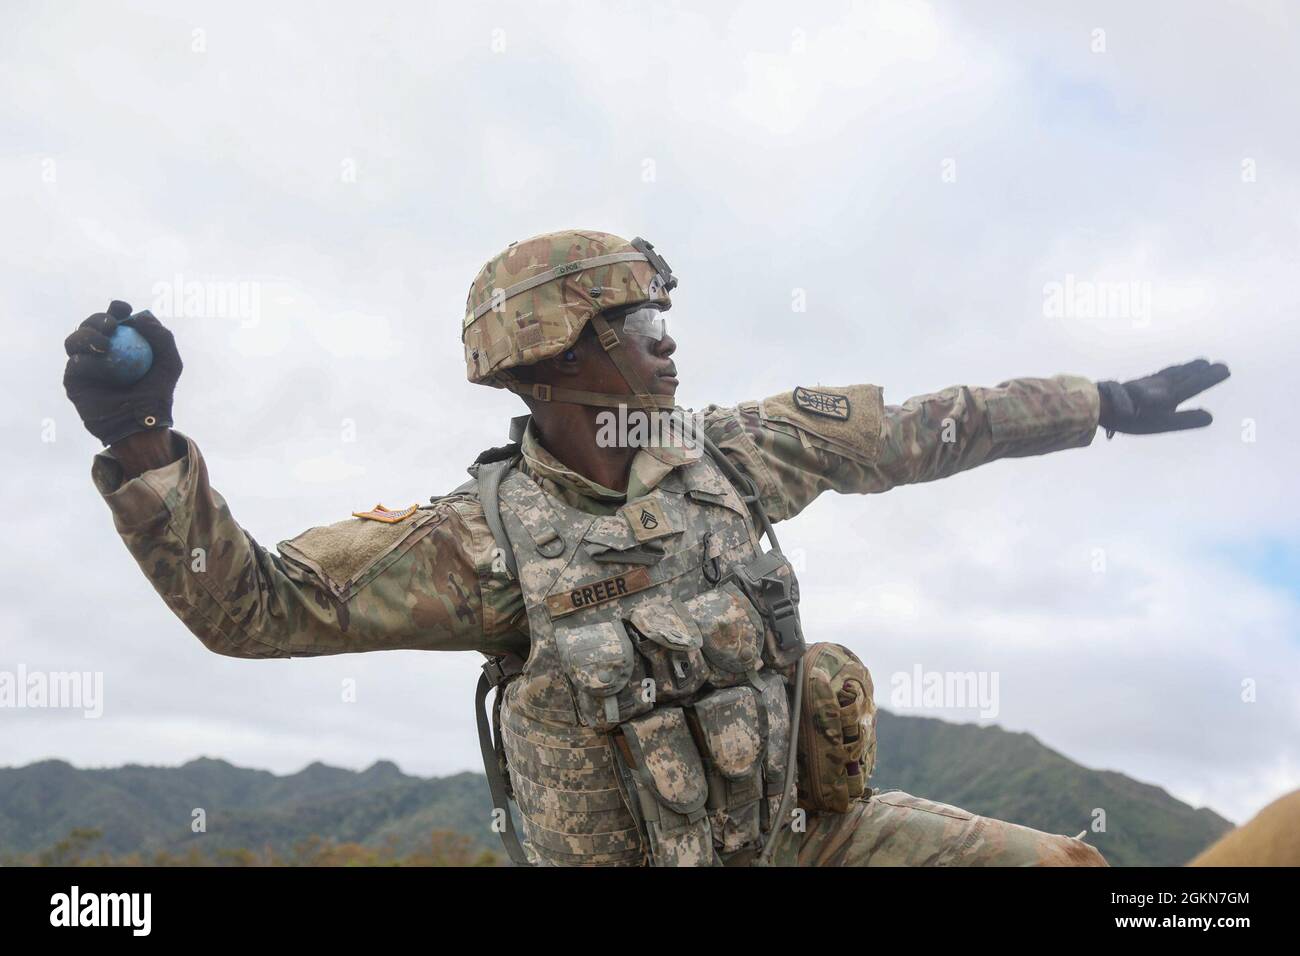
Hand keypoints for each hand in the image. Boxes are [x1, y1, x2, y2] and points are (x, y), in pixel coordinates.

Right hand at [64, 301, 182, 445]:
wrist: (141, 423)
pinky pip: (75, 363)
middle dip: (98, 319)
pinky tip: (99, 360)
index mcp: (121, 342)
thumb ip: (162, 337)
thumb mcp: (170, 363)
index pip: (114, 318)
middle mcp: (100, 351)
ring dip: (88, 335)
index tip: (125, 310)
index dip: (116, 309)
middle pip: (90, 325)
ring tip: (105, 344)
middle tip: (112, 325)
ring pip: (75, 339)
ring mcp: (85, 364)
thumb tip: (141, 316)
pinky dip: (87, 360)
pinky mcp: (73, 379)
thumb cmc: (158, 394)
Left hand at [1097, 359, 1229, 436]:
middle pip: (1186, 376)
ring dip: (1188, 368)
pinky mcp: (1137, 385)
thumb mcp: (1161, 423)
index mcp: (1171, 394)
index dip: (1210, 378)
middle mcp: (1162, 385)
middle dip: (1202, 371)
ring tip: (1198, 364)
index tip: (1225, 369)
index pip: (1195, 385)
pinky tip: (1166, 374)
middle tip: (1217, 364)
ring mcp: (1149, 383)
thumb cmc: (1132, 418)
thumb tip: (1210, 417)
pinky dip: (1171, 371)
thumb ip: (1185, 419)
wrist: (1102, 404)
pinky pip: (1160, 374)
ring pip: (1173, 373)